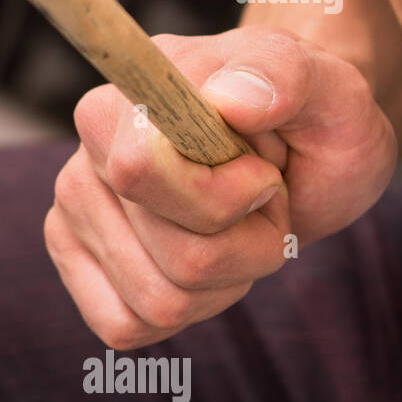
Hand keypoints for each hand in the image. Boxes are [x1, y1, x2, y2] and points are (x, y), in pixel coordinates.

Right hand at [44, 27, 395, 349]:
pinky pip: (125, 326)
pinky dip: (188, 310)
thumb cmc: (309, 116)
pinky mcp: (75, 261)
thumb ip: (282, 75)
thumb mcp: (328, 87)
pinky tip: (206, 263)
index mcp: (125, 101)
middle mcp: (85, 157)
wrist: (295, 149)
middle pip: (175, 258)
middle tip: (261, 199)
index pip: (140, 173)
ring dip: (226, 279)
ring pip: (159, 302)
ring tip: (238, 226)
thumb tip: (230, 97)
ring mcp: (73, 212)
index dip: (221, 197)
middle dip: (247, 246)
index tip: (263, 174)